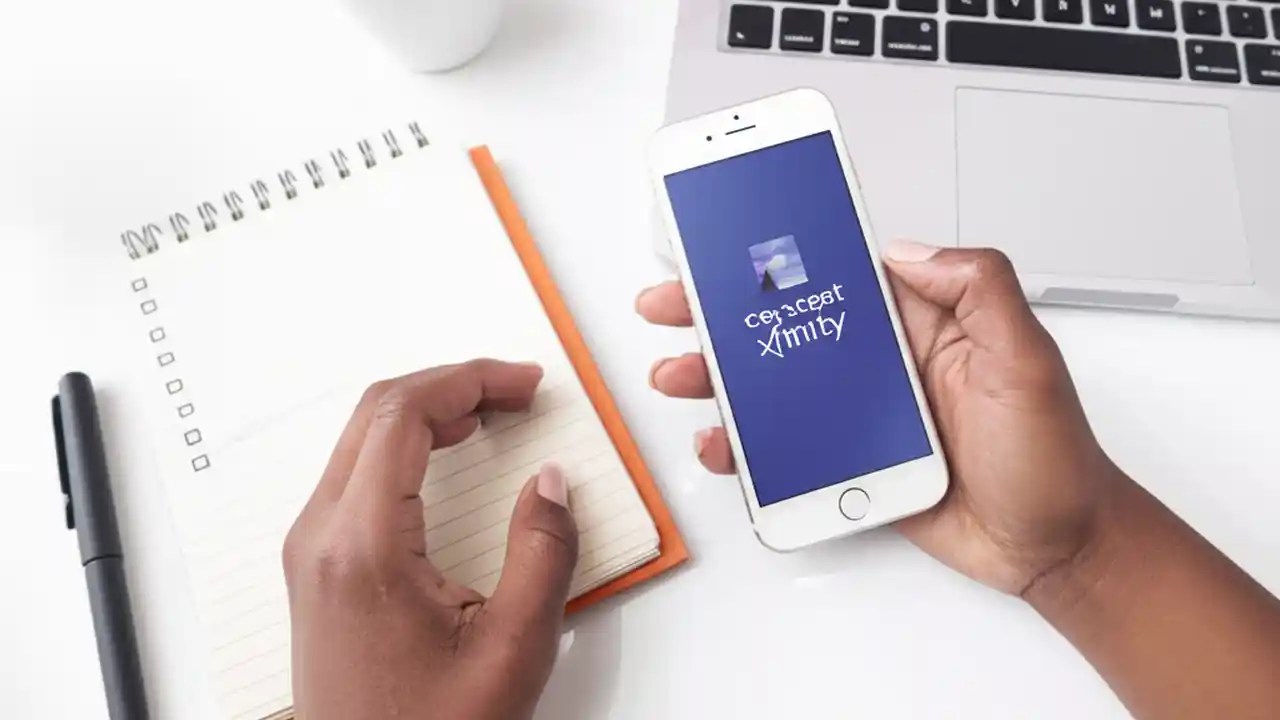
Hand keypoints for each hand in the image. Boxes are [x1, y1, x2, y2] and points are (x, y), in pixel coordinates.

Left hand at [283, 360, 576, 719]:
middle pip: (377, 414)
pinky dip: (407, 447)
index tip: (523, 384)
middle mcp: (320, 537)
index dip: (469, 381)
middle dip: (451, 387)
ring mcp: (311, 551)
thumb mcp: (512, 649)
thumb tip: (550, 484)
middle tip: (515, 392)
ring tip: (492, 417)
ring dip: (428, 413)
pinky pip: (357, 474)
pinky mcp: (318, 567)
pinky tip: (447, 458)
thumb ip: (543, 554)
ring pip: (363, 439)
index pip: (403, 415)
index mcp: (361, 546)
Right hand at [638, 242, 1121, 595]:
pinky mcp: (851, 461)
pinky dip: (745, 445)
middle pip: (788, 326)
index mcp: (921, 323)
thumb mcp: (1028, 358)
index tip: (730, 238)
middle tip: (672, 304)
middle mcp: (884, 363)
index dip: (782, 253)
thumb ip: (979, 289)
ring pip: (776, 386)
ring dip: (720, 377)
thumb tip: (908, 249)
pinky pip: (786, 447)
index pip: (838, 273)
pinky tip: (721, 441)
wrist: (1055, 547)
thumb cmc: (1052, 456)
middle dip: (723, 312)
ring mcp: (862, 414)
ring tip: (679, 373)